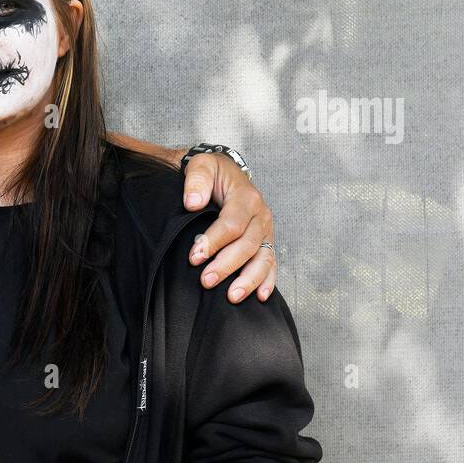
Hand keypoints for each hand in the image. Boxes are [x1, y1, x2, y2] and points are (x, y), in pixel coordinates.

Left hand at [181, 152, 276, 302]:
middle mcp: (260, 215)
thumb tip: (193, 203)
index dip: (214, 242)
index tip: (194, 257)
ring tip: (232, 297)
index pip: (232, 224)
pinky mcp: (265, 242)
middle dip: (227, 265)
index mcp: (246, 197)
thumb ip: (196, 180)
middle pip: (247, 245)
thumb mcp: (201, 166)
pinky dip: (267, 281)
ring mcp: (265, 231)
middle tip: (206, 281)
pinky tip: (260, 296)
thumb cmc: (211, 172)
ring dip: (248, 279)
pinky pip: (271, 263)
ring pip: (263, 258)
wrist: (224, 174)